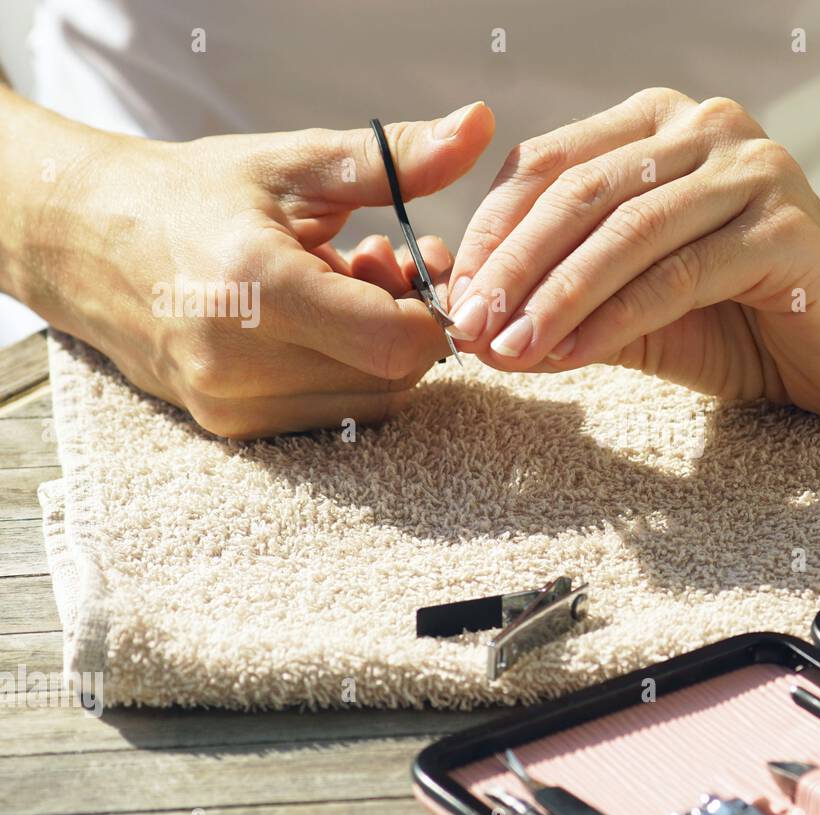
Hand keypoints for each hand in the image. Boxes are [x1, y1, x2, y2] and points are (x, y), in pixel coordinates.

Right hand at [22, 101, 493, 437]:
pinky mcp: (229, 426)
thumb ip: (393, 160)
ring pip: (368, 402)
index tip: (422, 264)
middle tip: (383, 261)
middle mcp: (238, 361)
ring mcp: (230, 403)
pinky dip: (344, 370)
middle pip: (391, 376)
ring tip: (343, 284)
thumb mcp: (293, 163)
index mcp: (254, 286)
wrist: (85, 241)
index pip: (396, 341)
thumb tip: (479, 127)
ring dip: (380, 349)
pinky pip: (331, 412)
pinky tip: (317, 321)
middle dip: (410, 322)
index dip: (433, 309)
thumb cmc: (193, 194)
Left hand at [443, 88, 819, 421]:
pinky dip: (616, 316)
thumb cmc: (746, 322)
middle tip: (469, 328)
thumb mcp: (638, 310)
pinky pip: (679, 273)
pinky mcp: (787, 227)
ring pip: (627, 229)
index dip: (492, 230)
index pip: (550, 164)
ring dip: (556, 295)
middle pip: (580, 191)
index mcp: (660, 127)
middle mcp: (708, 129)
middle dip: (513, 266)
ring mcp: (753, 170)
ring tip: (508, 349)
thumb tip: (478, 331)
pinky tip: (572, 354)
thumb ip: (568, 307)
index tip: (453, 296)